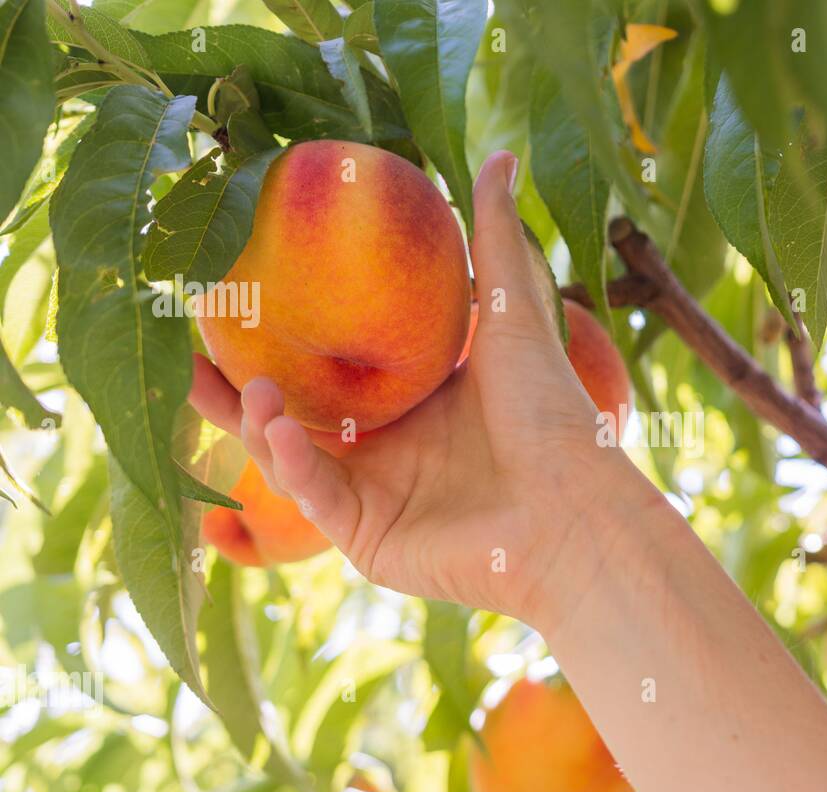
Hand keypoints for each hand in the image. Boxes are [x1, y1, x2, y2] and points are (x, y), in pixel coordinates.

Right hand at [189, 151, 623, 625]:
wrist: (576, 512)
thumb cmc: (550, 416)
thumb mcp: (513, 315)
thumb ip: (494, 239)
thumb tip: (498, 154)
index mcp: (414, 403)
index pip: (332, 367)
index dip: (282, 337)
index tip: (234, 297)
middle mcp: (389, 450)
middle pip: (294, 415)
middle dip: (235, 388)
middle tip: (188, 349)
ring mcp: (375, 498)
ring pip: (289, 460)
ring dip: (254, 423)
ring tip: (236, 382)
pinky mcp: (370, 541)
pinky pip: (315, 500)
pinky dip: (291, 467)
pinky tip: (273, 428)